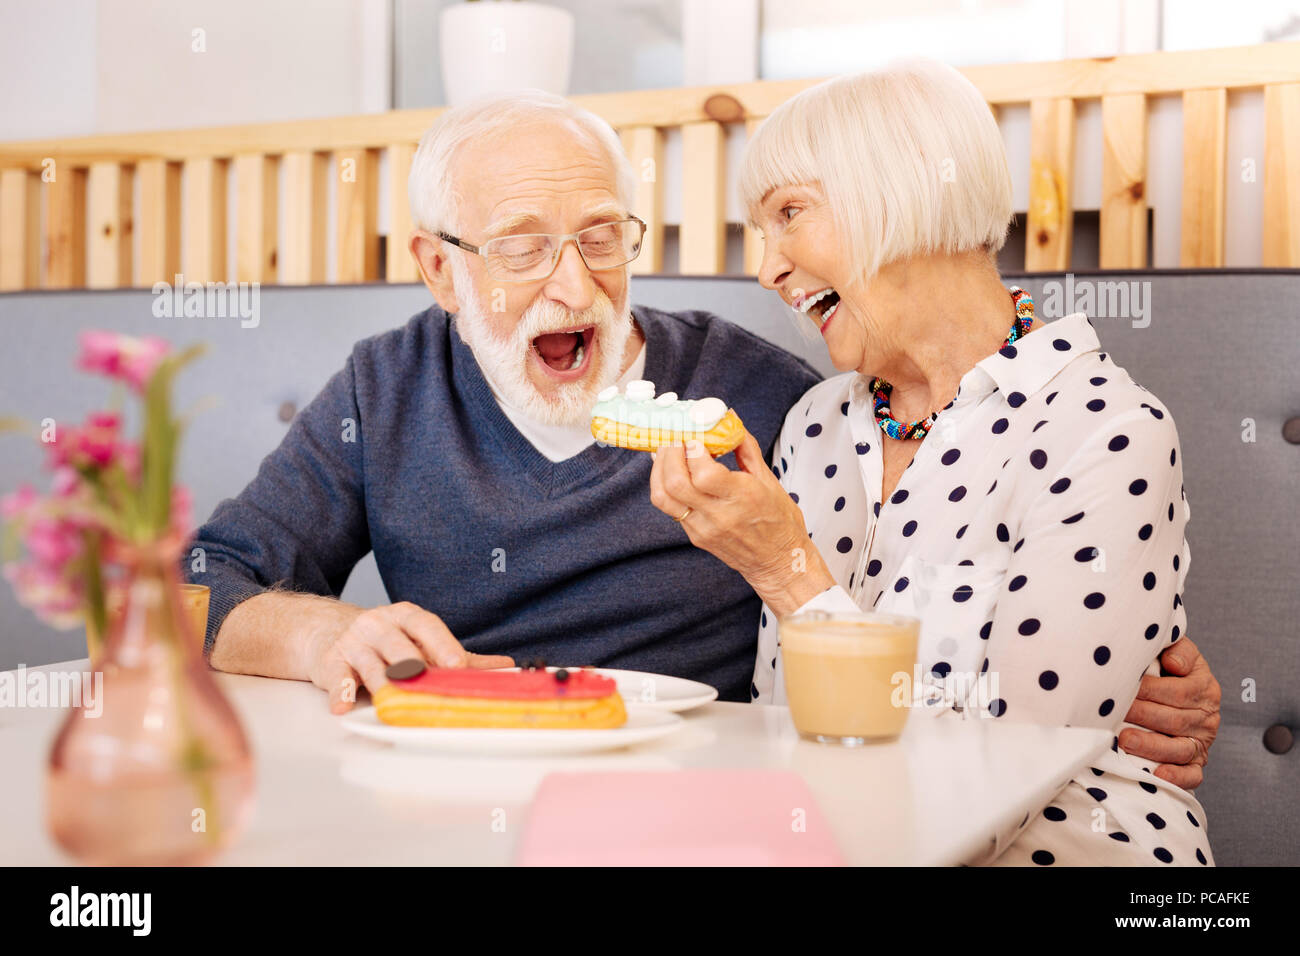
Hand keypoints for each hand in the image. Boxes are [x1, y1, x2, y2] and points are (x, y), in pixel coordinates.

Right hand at [307, 601, 513, 713]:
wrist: (330, 631)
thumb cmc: (387, 640)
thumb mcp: (421, 640)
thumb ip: (460, 655)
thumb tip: (504, 666)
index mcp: (407, 617)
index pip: (426, 625)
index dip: (443, 644)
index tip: (457, 665)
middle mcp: (379, 624)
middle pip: (397, 644)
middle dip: (412, 664)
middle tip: (425, 680)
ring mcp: (354, 642)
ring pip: (370, 664)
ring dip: (382, 684)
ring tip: (391, 700)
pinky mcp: (331, 661)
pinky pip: (337, 675)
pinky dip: (340, 691)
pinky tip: (343, 704)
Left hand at [647, 431, 833, 615]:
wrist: (778, 562)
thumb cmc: (779, 520)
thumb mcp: (770, 480)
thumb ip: (746, 449)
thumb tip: (729, 420)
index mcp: (744, 497)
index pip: (704, 474)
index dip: (693, 450)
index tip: (695, 436)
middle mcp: (720, 515)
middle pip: (677, 484)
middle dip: (670, 454)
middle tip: (675, 438)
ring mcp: (703, 528)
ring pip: (664, 497)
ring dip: (659, 469)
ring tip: (667, 452)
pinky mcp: (695, 536)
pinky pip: (670, 508)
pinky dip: (663, 484)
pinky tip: (668, 470)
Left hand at [1120, 635, 1220, 788]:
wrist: (1176, 692)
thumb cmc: (1166, 669)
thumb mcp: (1178, 652)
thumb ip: (1178, 650)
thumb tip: (1173, 661)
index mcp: (1203, 688)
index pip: (1179, 691)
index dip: (1151, 690)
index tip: (1126, 686)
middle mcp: (1206, 717)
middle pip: (1175, 720)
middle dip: (1143, 716)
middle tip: (1116, 713)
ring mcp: (1201, 742)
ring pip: (1179, 748)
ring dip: (1151, 745)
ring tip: (1125, 740)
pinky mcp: (1196, 763)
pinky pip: (1192, 775)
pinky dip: (1177, 777)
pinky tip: (1157, 774)